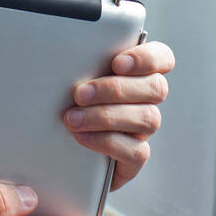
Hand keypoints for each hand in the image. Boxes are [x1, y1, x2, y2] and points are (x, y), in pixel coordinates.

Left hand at [61, 40, 174, 190]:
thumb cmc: (65, 103)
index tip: (117, 63)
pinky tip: (82, 137)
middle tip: (80, 94)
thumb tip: (68, 56)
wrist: (53, 151)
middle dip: (115, 89)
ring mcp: (142, 131)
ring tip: (73, 118)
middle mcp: (145, 101)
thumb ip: (82, 64)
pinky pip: (136, 151)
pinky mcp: (134, 159)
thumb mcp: (71, 79)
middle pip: (156, 88)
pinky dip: (107, 142)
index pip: (163, 58)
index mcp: (136, 74)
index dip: (148, 59)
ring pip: (147, 118)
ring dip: (107, 116)